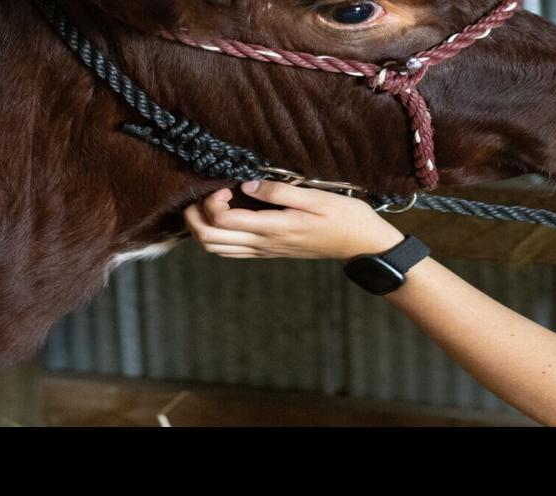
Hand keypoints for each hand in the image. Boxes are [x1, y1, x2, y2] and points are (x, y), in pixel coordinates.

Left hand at [183, 180, 407, 261]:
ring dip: (202, 228)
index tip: (226, 185)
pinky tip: (224, 219)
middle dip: (194, 217)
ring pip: (216, 249)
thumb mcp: (316, 197)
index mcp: (273, 228)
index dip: (211, 201)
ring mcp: (266, 250)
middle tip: (203, 195)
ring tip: (210, 206)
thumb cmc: (344, 217)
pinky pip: (231, 252)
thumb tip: (247, 185)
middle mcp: (264, 243)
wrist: (361, 244)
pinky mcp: (269, 252)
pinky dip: (217, 238)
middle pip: (209, 239)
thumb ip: (279, 191)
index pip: (221, 220)